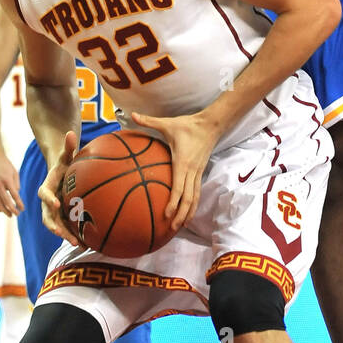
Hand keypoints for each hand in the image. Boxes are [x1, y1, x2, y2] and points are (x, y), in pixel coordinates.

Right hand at [0, 151, 23, 217]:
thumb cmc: (6, 165)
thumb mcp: (14, 172)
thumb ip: (16, 184)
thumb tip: (16, 196)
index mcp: (6, 180)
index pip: (14, 195)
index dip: (18, 203)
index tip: (22, 209)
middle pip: (5, 201)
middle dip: (12, 209)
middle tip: (17, 214)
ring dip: (4, 210)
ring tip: (9, 215)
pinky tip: (1, 210)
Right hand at [37, 130, 78, 239]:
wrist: (62, 174)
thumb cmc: (64, 164)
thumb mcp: (65, 156)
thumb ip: (68, 147)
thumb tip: (70, 133)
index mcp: (46, 187)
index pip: (44, 194)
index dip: (48, 199)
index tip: (57, 203)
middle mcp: (47, 202)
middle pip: (47, 216)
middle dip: (54, 226)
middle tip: (63, 234)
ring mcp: (54, 211)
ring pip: (56, 226)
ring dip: (64, 235)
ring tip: (76, 243)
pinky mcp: (61, 217)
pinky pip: (65, 228)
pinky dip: (72, 236)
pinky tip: (85, 243)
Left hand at [130, 110, 219, 230]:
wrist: (211, 124)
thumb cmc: (187, 125)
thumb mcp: (167, 123)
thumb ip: (149, 121)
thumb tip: (131, 115)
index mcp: (182, 162)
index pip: (178, 187)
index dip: (173, 202)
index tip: (166, 214)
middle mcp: (191, 171)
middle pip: (188, 198)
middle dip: (180, 214)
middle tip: (172, 228)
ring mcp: (198, 172)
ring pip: (195, 198)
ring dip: (188, 213)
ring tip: (181, 226)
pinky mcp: (200, 172)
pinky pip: (197, 192)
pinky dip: (193, 204)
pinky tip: (188, 212)